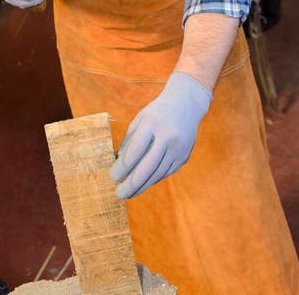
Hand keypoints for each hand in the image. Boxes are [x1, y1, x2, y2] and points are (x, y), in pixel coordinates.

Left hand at [110, 71, 212, 198]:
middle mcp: (167, 137)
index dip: (122, 167)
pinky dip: (153, 180)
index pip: (135, 150)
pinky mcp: (184, 156)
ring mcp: (177, 148)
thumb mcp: (140, 119)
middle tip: (118, 194)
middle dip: (131, 184)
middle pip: (147, 167)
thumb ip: (129, 140)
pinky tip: (143, 185)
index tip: (112, 177)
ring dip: (141, 187)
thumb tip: (118, 163)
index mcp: (152, 124)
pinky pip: (166, 173)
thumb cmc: (157, 112)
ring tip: (128, 194)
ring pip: (157, 173)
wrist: (186, 104)